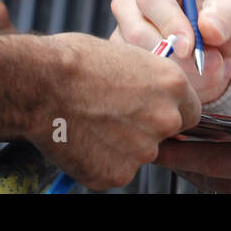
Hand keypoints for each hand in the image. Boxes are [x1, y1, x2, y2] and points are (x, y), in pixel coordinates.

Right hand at [30, 33, 200, 190]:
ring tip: (89, 123)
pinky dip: (99, 161)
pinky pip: (114, 170)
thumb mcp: (126, 56)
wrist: (40, 84)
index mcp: (173, 85)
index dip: (168, 110)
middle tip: (114, 117)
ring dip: (121, 145)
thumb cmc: (75, 61)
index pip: (190, 110)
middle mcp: (165, 119)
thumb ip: (148, 82)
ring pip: (138, 153)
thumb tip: (148, 92)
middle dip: (146, 129)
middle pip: (168, 133)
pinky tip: (80, 140)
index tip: (150, 108)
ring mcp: (143, 151)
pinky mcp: (117, 174)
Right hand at [111, 0, 230, 102]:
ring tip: (214, 72)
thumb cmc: (222, 19)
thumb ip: (227, 15)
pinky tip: (200, 83)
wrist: (219, 46)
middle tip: (212, 66)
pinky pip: (145, 84)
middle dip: (179, 59)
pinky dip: (177, 91)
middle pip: (137, 33)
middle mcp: (132, 5)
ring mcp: (123, 36)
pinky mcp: (126, 65)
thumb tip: (208, 27)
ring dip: (183, 77)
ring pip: (141, 63)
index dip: (169, 22)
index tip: (191, 47)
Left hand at [156, 106, 230, 193]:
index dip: (183, 153)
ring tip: (183, 150)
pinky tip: (214, 166)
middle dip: (185, 162)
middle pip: (210, 181)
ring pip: (220, 192)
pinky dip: (221, 182)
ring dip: (200, 172)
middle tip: (164, 140)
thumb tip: (225, 122)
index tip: (160, 143)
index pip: (216, 160)